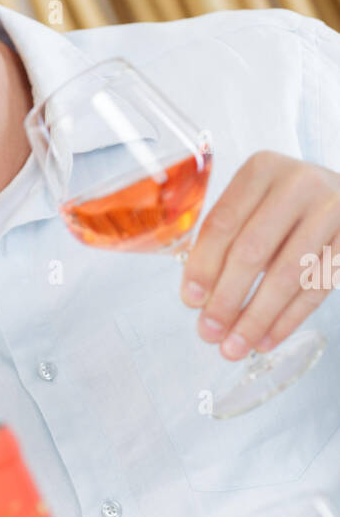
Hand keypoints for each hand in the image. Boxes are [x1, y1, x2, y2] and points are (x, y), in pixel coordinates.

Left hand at [180, 151, 339, 357]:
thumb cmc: (284, 206)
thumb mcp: (252, 205)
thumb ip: (223, 240)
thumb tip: (198, 298)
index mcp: (261, 170)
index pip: (223, 223)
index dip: (204, 266)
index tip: (190, 300)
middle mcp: (298, 183)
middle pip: (253, 250)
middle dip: (227, 299)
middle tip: (209, 333)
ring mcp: (330, 209)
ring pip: (288, 274)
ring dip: (257, 318)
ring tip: (235, 347)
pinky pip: (317, 287)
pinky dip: (288, 319)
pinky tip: (267, 339)